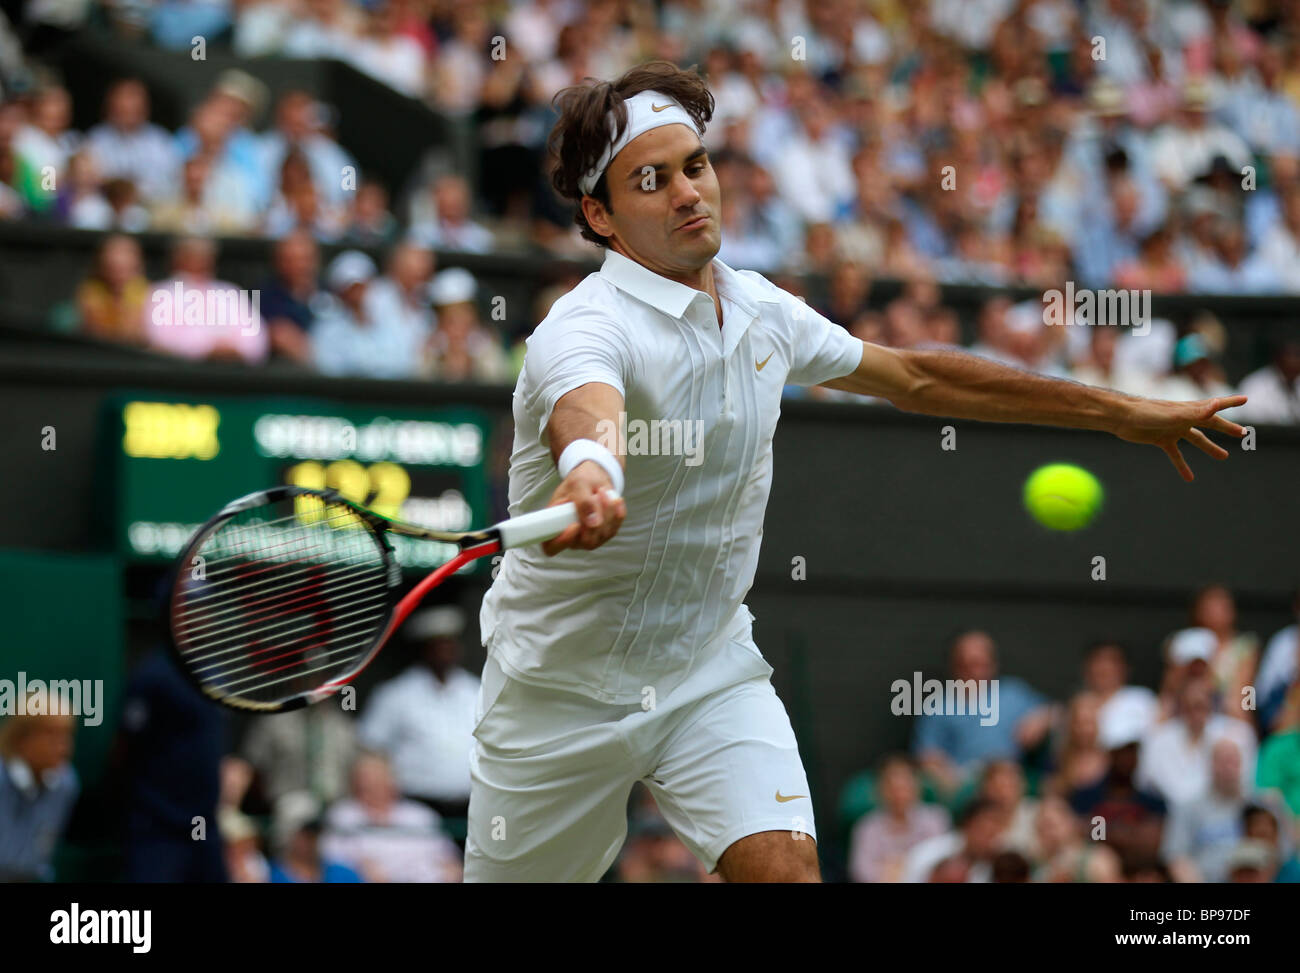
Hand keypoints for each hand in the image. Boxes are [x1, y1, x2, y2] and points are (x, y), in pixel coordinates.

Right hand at [541, 460, 626, 555]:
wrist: (592, 479)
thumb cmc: (579, 481)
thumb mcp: (578, 484)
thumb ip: (583, 502)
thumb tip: (592, 523)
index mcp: (554, 525)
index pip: (552, 546)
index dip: (562, 541)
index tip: (575, 525)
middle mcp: (571, 536)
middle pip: (586, 541)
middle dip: (596, 517)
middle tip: (597, 494)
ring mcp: (589, 537)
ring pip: (603, 534)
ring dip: (608, 511)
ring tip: (603, 491)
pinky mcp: (604, 534)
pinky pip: (615, 527)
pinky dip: (617, 511)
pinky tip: (614, 498)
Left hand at [1113, 395, 1247, 480]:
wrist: (1120, 418)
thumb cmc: (1146, 412)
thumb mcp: (1174, 414)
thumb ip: (1195, 412)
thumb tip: (1216, 406)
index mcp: (1189, 410)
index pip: (1214, 406)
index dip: (1230, 403)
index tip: (1246, 399)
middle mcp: (1183, 418)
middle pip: (1209, 424)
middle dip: (1226, 428)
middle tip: (1243, 434)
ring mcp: (1172, 429)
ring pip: (1195, 439)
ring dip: (1209, 448)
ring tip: (1224, 457)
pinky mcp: (1160, 439)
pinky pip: (1175, 454)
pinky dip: (1182, 465)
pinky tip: (1189, 478)